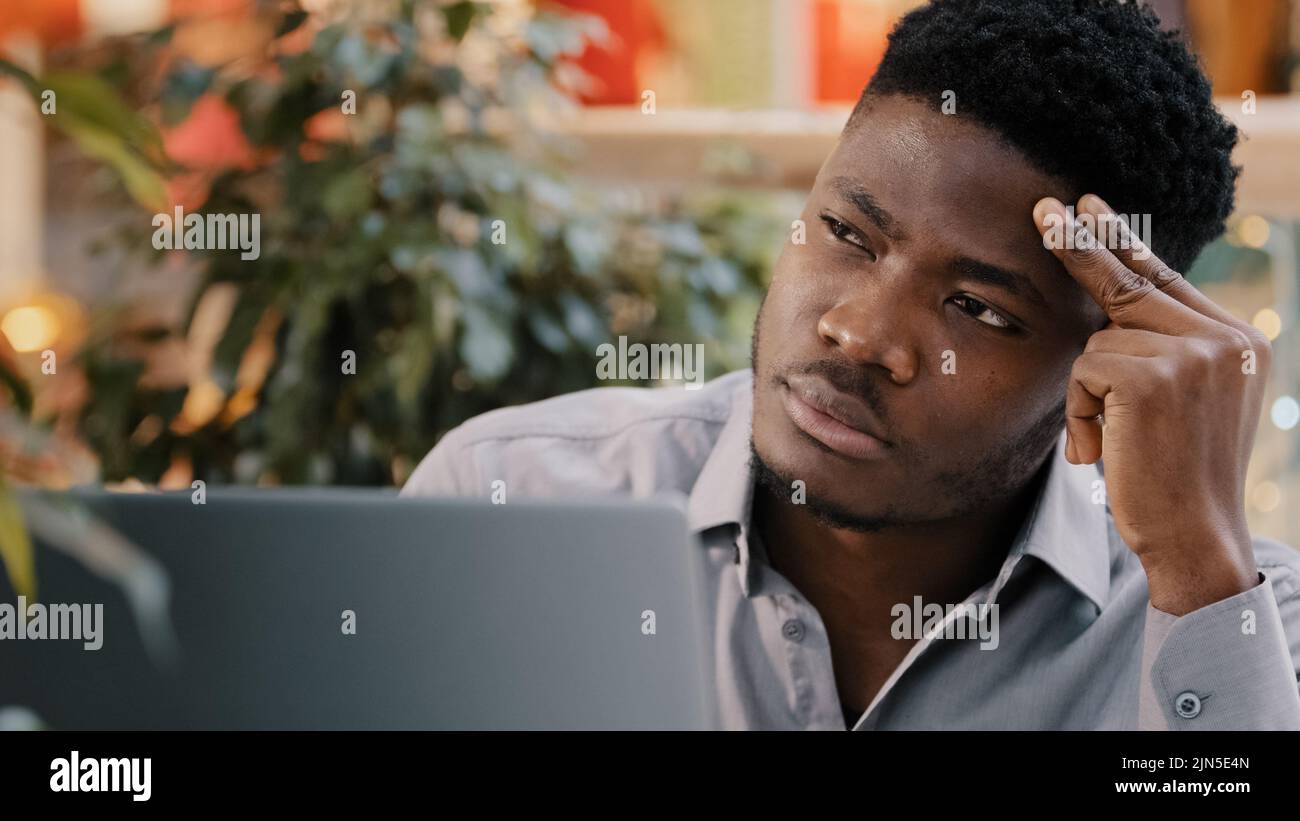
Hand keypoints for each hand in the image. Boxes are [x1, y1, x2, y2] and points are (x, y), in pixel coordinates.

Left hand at [1033, 194, 1267, 615]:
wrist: (1196, 537)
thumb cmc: (1175, 476)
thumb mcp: (1184, 402)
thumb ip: (1164, 350)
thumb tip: (1112, 308)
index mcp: (1236, 340)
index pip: (1165, 279)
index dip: (1123, 243)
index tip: (1090, 204)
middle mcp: (1223, 337)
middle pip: (1128, 282)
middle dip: (1080, 247)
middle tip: (1043, 207)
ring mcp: (1193, 352)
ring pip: (1096, 340)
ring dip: (1087, 394)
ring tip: (1115, 442)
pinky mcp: (1155, 376)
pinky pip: (1085, 369)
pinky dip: (1082, 410)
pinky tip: (1108, 447)